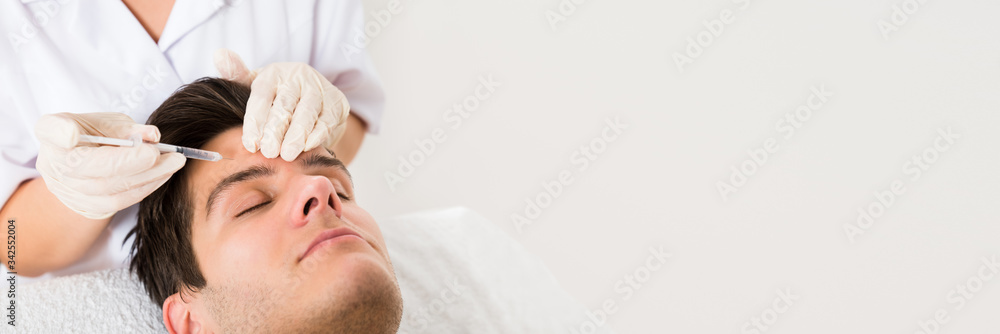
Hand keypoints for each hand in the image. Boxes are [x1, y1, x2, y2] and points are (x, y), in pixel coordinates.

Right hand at [34, 112, 185, 219]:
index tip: (72, 133)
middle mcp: (54, 163)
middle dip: (131, 161)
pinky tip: (164, 174)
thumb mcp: (106, 122)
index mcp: (52, 133)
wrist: (85, 167)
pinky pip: (121, 201)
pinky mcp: (90, 206)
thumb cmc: (94, 136)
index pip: (50, 130)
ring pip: (109, 188)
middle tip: (164, 153)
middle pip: (88, 167)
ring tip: (174, 161)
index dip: (59, 132)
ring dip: (148, 175)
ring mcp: (69, 189)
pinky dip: (146, 186)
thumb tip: (153, 136)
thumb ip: (126, 128)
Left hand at [213, 49, 350, 160]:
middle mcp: (298, 76)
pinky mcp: (337, 103)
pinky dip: (318, 134)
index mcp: (274, 73)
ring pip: (307, 113)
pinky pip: (326, 120)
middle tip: (269, 152)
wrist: (313, 100)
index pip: (261, 95)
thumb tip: (219, 54)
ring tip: (287, 154)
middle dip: (276, 130)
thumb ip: (237, 75)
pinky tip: (308, 147)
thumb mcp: (256, 86)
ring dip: (297, 135)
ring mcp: (319, 88)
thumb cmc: (278, 96)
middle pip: (284, 105)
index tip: (251, 144)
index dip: (255, 120)